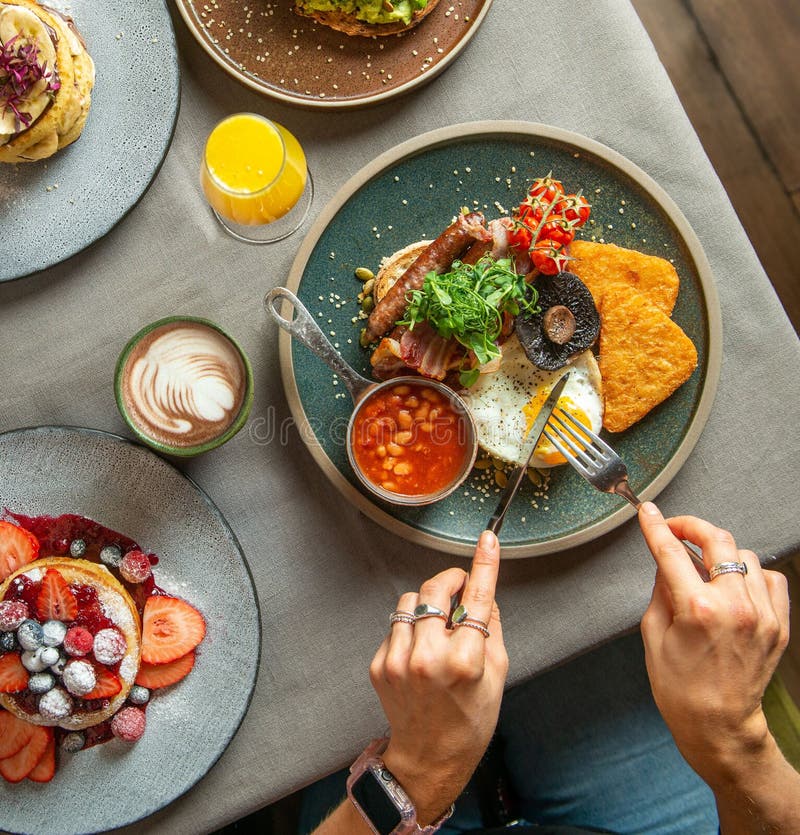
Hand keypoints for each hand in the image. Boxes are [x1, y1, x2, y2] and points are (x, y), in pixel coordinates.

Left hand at [368, 530, 508, 825]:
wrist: (429, 759)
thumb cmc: (470, 720)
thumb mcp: (498, 676)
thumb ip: (492, 629)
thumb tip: (483, 594)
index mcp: (465, 661)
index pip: (477, 600)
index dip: (484, 565)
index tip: (488, 539)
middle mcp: (428, 657)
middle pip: (434, 590)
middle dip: (448, 582)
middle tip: (458, 591)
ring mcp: (398, 660)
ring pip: (410, 601)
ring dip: (427, 606)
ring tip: (438, 633)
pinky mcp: (378, 664)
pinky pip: (396, 624)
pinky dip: (410, 629)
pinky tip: (420, 654)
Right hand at [638, 502, 789, 788]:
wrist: (719, 725)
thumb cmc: (679, 687)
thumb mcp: (653, 633)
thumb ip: (661, 590)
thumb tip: (667, 561)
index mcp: (697, 609)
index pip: (672, 552)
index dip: (656, 527)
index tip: (648, 512)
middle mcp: (734, 606)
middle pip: (718, 541)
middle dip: (693, 527)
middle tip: (677, 530)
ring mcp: (761, 615)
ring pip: (746, 556)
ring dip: (722, 554)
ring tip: (706, 568)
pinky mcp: (778, 625)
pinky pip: (771, 579)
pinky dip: (751, 574)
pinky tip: (735, 585)